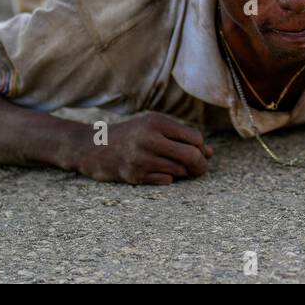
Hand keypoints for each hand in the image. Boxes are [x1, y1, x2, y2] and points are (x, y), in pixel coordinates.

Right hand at [76, 112, 212, 184]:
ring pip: (179, 171)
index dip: (202, 148)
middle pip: (191, 156)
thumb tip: (210, 153)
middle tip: (200, 168)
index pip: (195, 138)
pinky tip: (163, 173)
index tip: (200, 152)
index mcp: (156, 122)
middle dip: (201, 165)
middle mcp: (149, 139)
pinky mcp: (135, 175)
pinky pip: (166, 181)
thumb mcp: (154, 127)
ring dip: (184, 173)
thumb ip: (182, 137)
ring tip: (179, 169)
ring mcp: (141, 158)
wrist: (94, 147)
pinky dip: (169, 178)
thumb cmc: (132, 135)